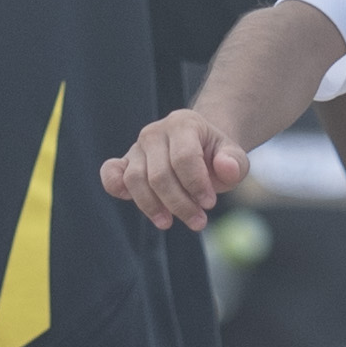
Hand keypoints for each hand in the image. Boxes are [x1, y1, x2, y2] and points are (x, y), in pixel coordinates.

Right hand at [99, 109, 248, 231]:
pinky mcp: (125, 163)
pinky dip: (115, 187)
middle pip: (159, 174)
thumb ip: (234, 162)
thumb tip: (226, 168)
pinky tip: (129, 201)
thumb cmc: (216, 156)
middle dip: (179, 203)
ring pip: (135, 180)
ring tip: (170, 222)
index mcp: (183, 123)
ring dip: (152, 207)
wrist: (200, 149)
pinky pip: (111, 173)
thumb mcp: (234, 157)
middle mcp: (155, 133)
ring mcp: (137, 147)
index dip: (196, 185)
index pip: (184, 157)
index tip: (209, 204)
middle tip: (198, 222)